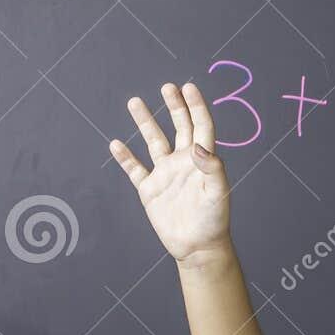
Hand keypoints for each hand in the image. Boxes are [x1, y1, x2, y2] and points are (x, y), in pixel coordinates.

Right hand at [109, 81, 231, 265]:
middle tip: (167, 87)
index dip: (195, 106)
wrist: (197, 247)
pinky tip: (116, 143)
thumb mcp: (218, 193)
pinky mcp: (149, 189)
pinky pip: (134, 169)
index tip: (188, 87)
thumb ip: (212, 168)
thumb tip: (198, 146)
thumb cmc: (214, 221)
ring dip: (145, 122)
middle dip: (173, 106)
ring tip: (134, 101)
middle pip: (178, 127)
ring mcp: (165, 174)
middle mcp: (183, 162)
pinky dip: (125, 157)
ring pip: (153, 141)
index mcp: (202, 160)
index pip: (200, 126)